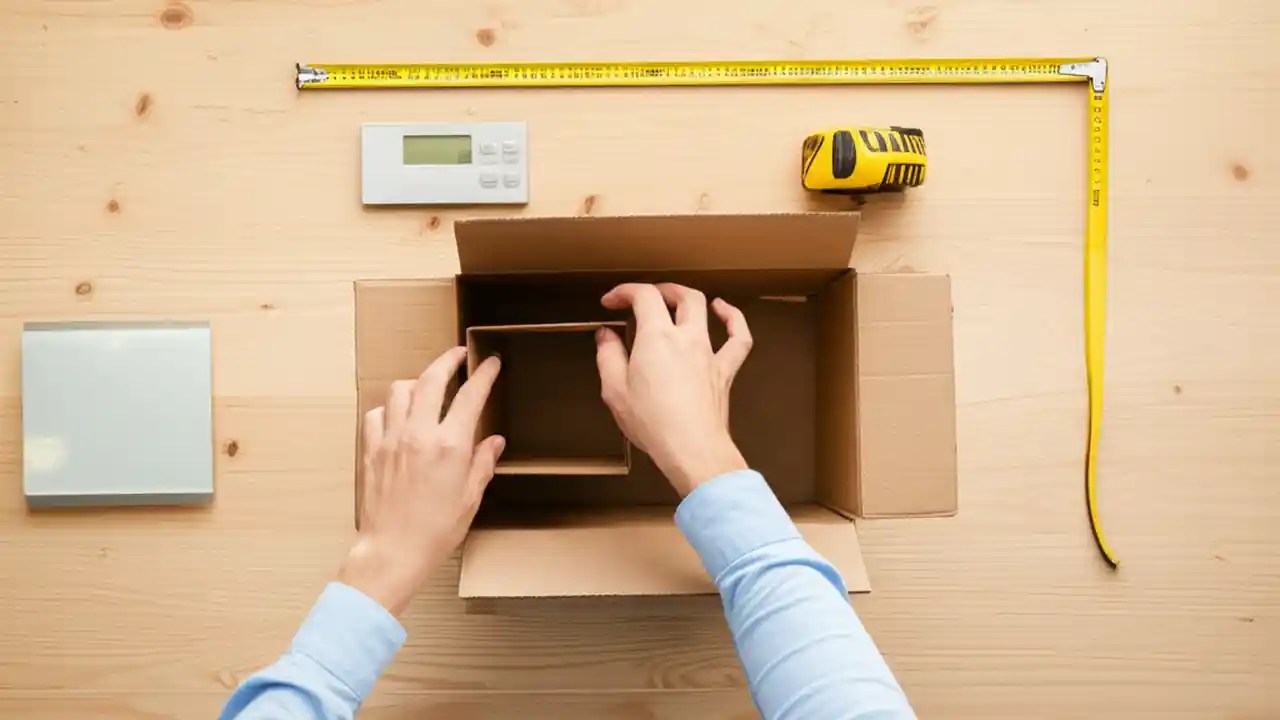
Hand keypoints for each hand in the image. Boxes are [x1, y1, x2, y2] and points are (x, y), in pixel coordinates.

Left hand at [340, 347, 504, 615]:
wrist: (392, 551)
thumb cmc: (435, 531)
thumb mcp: (470, 498)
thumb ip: (482, 463)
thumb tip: (494, 442)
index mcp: (449, 446)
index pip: (470, 395)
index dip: (484, 374)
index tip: (491, 363)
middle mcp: (418, 434)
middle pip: (432, 379)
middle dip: (448, 360)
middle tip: (459, 354)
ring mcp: (391, 440)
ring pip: (399, 390)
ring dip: (416, 382)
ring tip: (427, 386)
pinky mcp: (371, 451)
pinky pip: (376, 415)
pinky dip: (388, 409)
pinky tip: (397, 417)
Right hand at [595, 283, 751, 496]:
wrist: (692, 449)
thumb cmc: (654, 424)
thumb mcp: (615, 391)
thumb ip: (609, 357)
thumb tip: (606, 336)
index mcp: (656, 338)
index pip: (643, 296)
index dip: (625, 292)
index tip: (612, 302)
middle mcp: (686, 338)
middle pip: (679, 296)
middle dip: (658, 290)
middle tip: (642, 298)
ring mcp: (709, 353)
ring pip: (704, 310)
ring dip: (688, 297)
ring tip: (676, 297)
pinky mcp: (724, 371)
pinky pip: (739, 338)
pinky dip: (734, 319)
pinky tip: (725, 311)